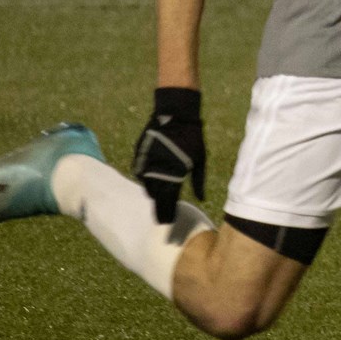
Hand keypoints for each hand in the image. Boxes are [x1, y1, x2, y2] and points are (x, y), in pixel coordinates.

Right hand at [131, 87, 204, 223]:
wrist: (175, 113)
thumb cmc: (192, 136)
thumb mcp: (200, 160)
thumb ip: (198, 182)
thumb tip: (201, 199)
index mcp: (173, 174)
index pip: (168, 202)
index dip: (167, 215)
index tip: (167, 225)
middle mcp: (157, 171)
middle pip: (155, 197)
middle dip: (159, 208)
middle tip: (162, 218)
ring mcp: (146, 163)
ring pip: (147, 185)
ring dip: (153, 193)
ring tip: (159, 201)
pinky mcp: (139, 154)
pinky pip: (141, 172)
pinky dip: (147, 178)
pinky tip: (153, 181)